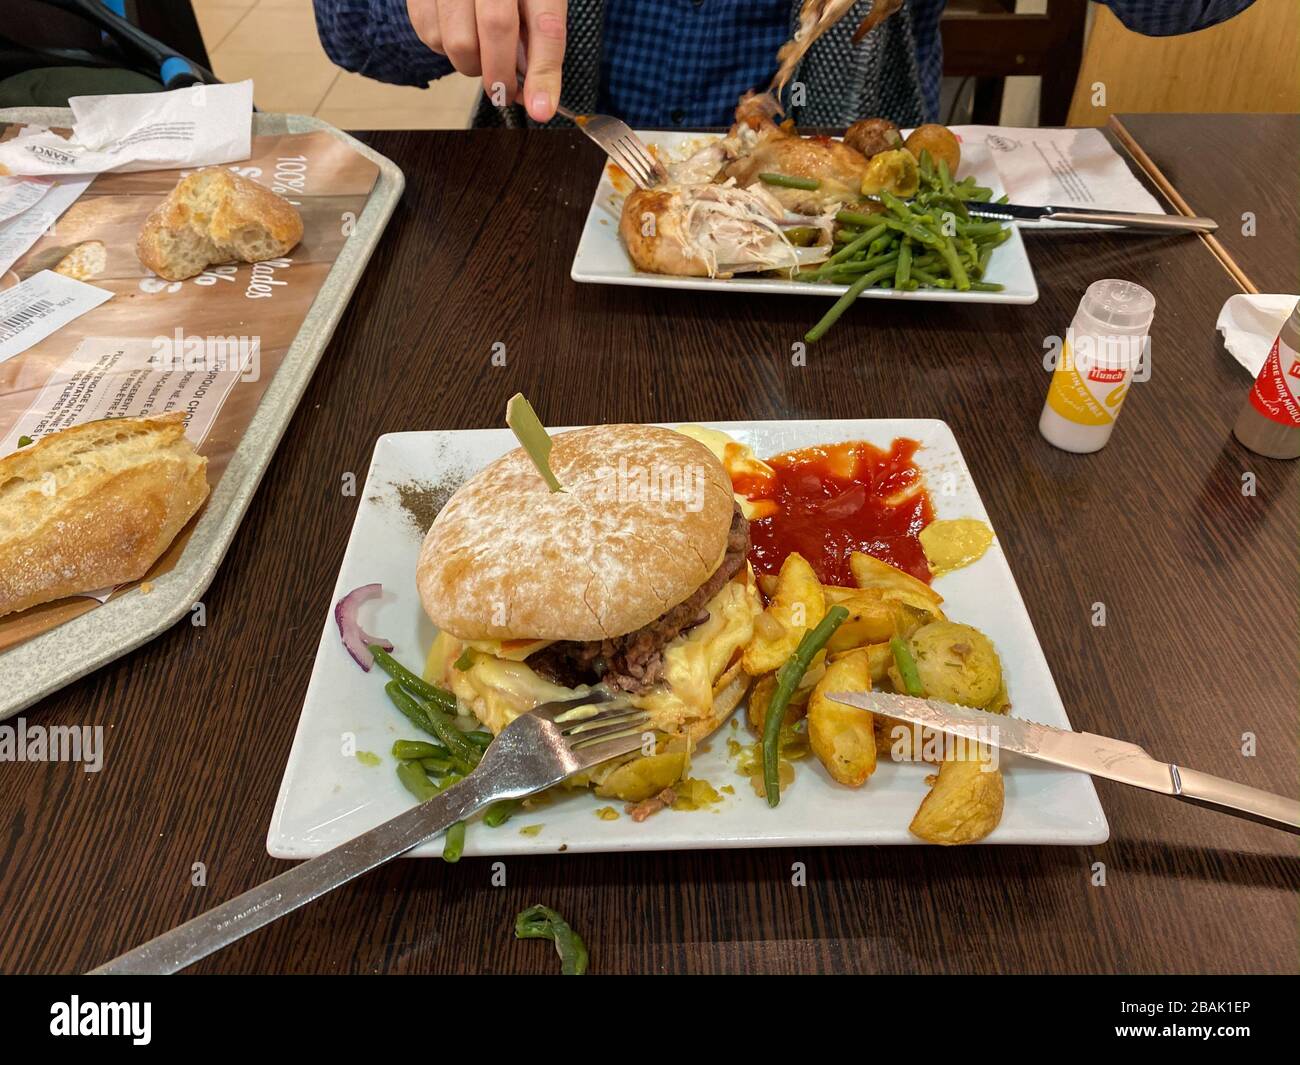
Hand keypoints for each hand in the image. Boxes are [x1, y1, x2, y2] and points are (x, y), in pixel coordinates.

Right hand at [407, 1, 566, 122]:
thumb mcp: (534, 3)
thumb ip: (537, 43)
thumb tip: (535, 96)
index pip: (545, 25)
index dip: (544, 72)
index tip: (540, 109)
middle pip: (496, 28)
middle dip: (500, 75)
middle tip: (503, 92)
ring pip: (458, 41)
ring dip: (471, 64)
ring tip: (479, 51)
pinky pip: (429, 35)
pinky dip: (444, 49)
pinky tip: (456, 33)